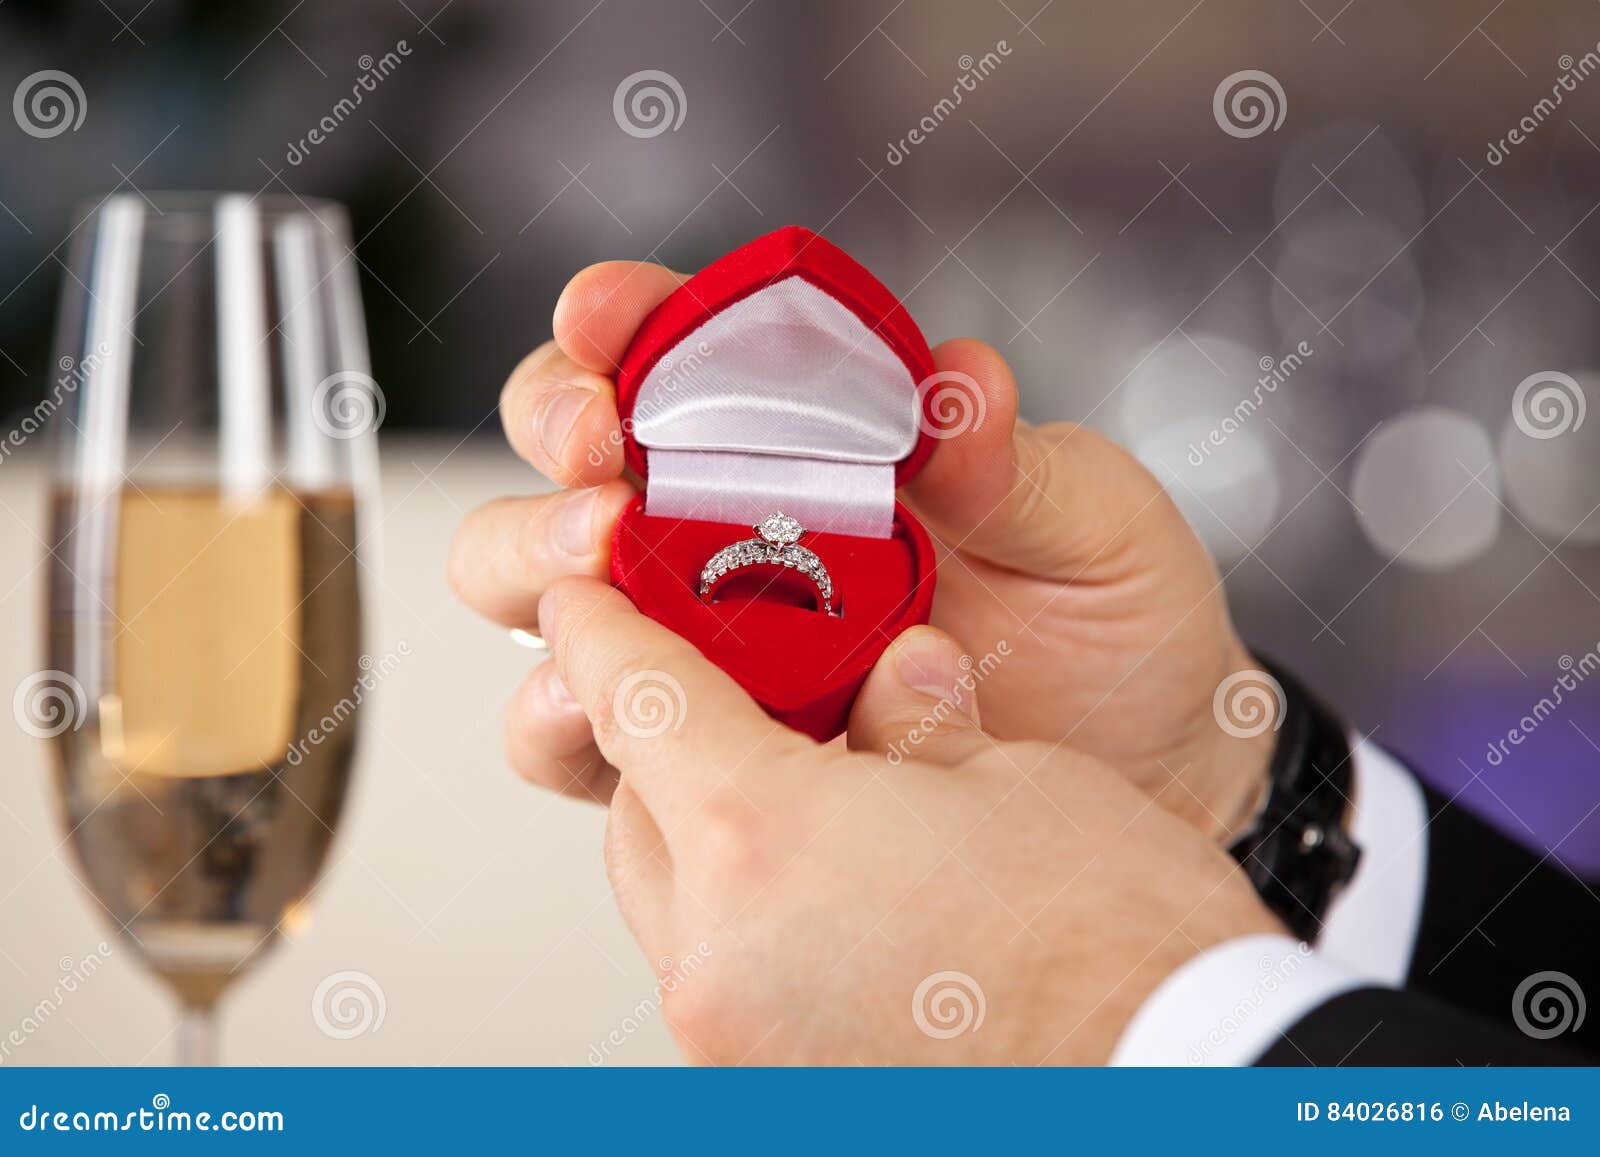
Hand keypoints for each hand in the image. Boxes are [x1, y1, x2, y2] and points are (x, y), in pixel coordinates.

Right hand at [448, 260, 1271, 837]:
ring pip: (544, 601)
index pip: (672, 352)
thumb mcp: (1089, 521)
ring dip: (538, 581)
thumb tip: (960, 381)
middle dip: (558, 441)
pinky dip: (568, 721)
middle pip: (567, 464)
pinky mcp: (702, 757)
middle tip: (603, 462)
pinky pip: (593, 739)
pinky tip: (603, 710)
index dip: (618, 319)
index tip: (613, 317)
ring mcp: (701, 649)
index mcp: (806, 436)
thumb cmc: (1108, 620)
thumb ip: (1013, 466)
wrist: (1144, 773)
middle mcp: (724, 533)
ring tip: (592, 578)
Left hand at [534, 576, 1281, 1063]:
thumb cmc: (1119, 943)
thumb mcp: (1014, 775)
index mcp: (765, 841)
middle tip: (738, 696)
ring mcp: (742, 1036)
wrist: (1187, 1078)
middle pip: (638, 810)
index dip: (600, 631)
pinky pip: (728, 970)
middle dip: (669, 743)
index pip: (633, 703)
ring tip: (815, 796)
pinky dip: (757, 916)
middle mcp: (724, 954)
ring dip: (716, 836)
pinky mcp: (780, 1083)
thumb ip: (916, 715)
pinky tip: (843, 890)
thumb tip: (892, 681)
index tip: (582, 598)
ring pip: (674, 899)